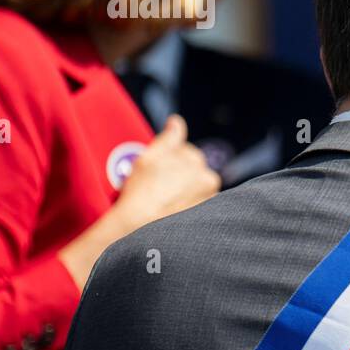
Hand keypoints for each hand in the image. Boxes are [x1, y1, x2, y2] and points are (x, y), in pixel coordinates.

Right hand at [113, 114, 220, 228]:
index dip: (167, 159)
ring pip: (195, 186)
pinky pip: (198, 203)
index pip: (184, 151)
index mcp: (196, 161)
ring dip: (183, 188)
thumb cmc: (142, 192)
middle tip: (157, 185)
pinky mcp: (207, 216)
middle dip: (177, 173)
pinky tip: (172, 208)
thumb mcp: (149, 158)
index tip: (155, 169)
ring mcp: (209, 199)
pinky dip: (188, 203)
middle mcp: (209, 178)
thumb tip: (176, 121)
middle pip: (192, 169)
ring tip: (163, 198)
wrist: (140, 229)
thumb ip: (168, 137)